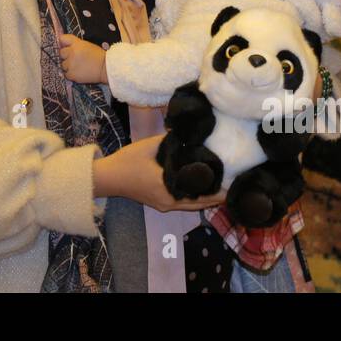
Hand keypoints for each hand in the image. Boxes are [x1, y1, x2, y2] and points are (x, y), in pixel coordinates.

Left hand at [58, 34, 106, 83]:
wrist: (106, 68)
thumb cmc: (98, 56)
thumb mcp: (87, 45)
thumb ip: (75, 44)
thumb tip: (64, 45)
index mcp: (77, 43)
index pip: (62, 39)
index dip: (63, 43)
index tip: (66, 47)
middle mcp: (72, 52)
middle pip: (61, 53)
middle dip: (67, 56)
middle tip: (75, 59)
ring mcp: (70, 64)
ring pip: (63, 65)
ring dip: (69, 66)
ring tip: (79, 67)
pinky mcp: (71, 74)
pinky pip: (66, 74)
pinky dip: (71, 74)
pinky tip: (79, 73)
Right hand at [94, 135, 225, 212]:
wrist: (108, 178)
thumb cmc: (127, 161)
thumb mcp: (149, 146)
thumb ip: (170, 140)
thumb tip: (188, 135)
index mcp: (168, 186)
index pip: (199, 191)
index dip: (216, 189)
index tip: (232, 182)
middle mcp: (169, 201)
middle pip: (199, 203)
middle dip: (216, 196)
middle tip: (233, 187)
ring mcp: (164, 205)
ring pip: (192, 205)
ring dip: (206, 199)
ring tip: (222, 189)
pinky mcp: (160, 204)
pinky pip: (184, 204)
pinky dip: (195, 199)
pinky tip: (203, 190)